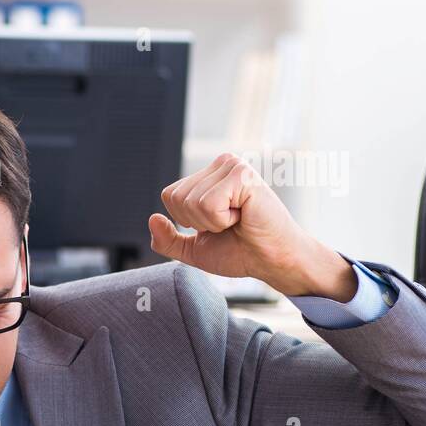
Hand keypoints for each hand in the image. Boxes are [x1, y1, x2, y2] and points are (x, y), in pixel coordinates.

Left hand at [149, 153, 356, 301]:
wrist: (273, 261)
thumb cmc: (242, 252)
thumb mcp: (196, 249)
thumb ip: (170, 239)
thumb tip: (152, 218)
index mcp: (209, 175)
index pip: (170, 196)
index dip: (188, 221)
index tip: (219, 224)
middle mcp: (221, 163)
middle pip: (176, 198)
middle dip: (199, 223)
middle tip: (230, 224)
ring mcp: (232, 166)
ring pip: (191, 203)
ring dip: (214, 223)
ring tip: (239, 220)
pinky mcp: (242, 175)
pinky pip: (208, 205)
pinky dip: (223, 220)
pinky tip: (244, 216)